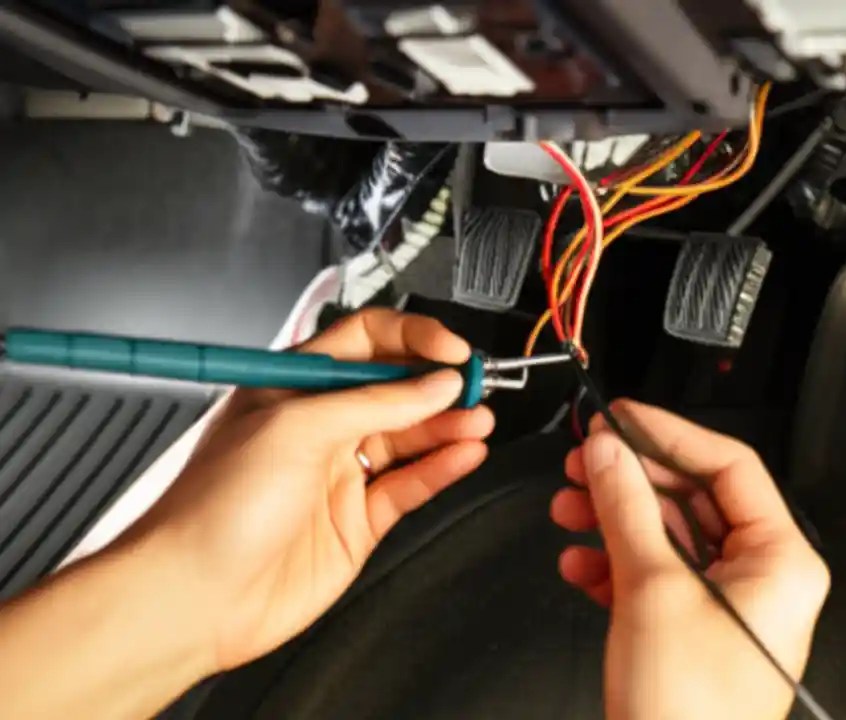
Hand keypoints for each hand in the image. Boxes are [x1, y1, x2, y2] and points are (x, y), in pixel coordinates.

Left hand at [132, 309, 493, 671]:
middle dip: (439, 384)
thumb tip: (436, 384)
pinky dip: (443, 467)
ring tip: (480, 420)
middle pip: (397, 389)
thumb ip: (376, 403)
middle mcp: (320, 425)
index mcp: (294, 385)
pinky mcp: (359, 520)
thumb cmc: (216, 507)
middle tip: (477, 386)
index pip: (367, 341)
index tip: (450, 350)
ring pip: (411, 437)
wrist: (196, 595)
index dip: (412, 338)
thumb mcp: (297, 428)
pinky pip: (411, 484)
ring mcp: (341, 473)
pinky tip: (465, 454)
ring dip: (449, 425)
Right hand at [550, 401, 829, 719]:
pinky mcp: (694, 635)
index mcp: (783, 561)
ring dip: (613, 521)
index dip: (669, 435)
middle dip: (631, 481)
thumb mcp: (651, 589)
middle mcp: (765, 580)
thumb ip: (625, 508)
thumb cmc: (689, 711)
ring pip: (668, 539)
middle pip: (694, 501)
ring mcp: (729, 609)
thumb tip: (609, 452)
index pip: (731, 468)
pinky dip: (614, 566)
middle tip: (584, 459)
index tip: (622, 417)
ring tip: (566, 508)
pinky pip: (656, 580)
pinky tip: (578, 561)